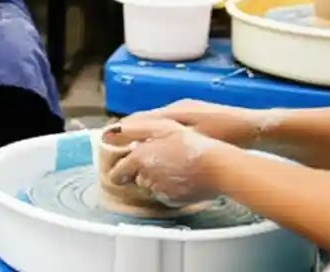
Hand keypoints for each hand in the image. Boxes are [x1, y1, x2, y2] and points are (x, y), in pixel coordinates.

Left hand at [107, 117, 222, 205]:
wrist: (217, 167)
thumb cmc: (192, 144)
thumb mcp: (162, 127)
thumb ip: (135, 130)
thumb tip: (112, 132)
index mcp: (140, 159)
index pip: (117, 172)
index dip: (119, 170)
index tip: (122, 170)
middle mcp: (146, 177)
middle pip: (136, 177)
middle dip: (143, 170)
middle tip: (160, 159)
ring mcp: (159, 191)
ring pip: (151, 186)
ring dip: (157, 178)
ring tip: (175, 166)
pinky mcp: (172, 200)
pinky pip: (165, 194)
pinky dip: (169, 187)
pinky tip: (182, 177)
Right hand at [123, 99, 265, 148]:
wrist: (254, 126)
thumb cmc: (226, 133)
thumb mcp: (195, 137)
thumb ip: (168, 136)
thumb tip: (146, 140)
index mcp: (174, 112)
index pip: (140, 119)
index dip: (123, 129)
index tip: (107, 137)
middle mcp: (176, 107)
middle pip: (145, 117)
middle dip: (128, 128)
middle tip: (110, 139)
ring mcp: (186, 109)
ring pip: (156, 120)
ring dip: (141, 129)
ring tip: (127, 141)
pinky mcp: (195, 115)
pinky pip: (167, 122)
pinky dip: (155, 130)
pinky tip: (155, 140)